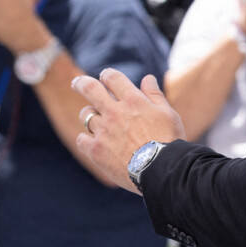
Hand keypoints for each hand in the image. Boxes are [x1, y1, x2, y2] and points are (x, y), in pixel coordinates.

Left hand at [72, 70, 185, 192]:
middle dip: (81, 83)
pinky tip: (93, 142)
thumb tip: (148, 78)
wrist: (163, 171)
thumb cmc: (169, 142)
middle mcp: (115, 112)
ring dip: (90, 115)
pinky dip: (85, 139)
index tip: (104, 77)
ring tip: (95, 121)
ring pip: (86, 115)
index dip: (107, 75)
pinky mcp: (96, 150)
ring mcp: (103, 131)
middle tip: (76, 83)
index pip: (112, 77)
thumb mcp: (167, 114)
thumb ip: (154, 95)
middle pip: (89, 88)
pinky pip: (81, 139)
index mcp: (133, 100)